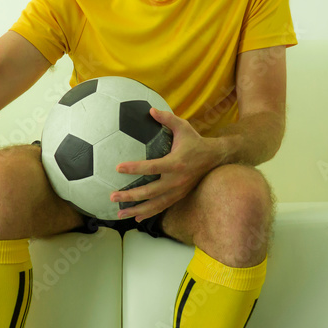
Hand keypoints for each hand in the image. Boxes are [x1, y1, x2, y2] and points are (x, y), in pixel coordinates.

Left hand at [110, 107, 218, 221]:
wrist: (215, 158)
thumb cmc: (195, 141)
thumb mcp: (183, 127)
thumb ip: (167, 118)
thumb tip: (150, 110)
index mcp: (175, 163)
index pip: (152, 167)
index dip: (134, 168)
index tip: (118, 168)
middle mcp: (176, 180)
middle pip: (150, 191)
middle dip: (130, 195)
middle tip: (112, 196)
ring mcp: (178, 191)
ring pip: (155, 204)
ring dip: (136, 210)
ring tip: (119, 213)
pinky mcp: (179, 196)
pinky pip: (162, 207)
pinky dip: (148, 213)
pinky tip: (135, 218)